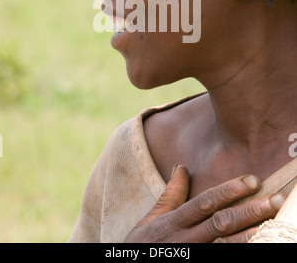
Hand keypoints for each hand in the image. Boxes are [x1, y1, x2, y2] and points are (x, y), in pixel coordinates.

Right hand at [124, 165, 284, 242]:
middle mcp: (186, 240)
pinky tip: (259, 245)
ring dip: (251, 235)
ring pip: (226, 246)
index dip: (229, 191)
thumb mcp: (151, 219)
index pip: (206, 203)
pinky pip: (222, 260)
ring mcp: (193, 257)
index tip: (252, 180)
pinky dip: (239, 252)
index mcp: (175, 222)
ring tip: (274, 225)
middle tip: (275, 200)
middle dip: (250, 211)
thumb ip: (170, 195)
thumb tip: (182, 166)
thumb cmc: (143, 247)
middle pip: (222, 223)